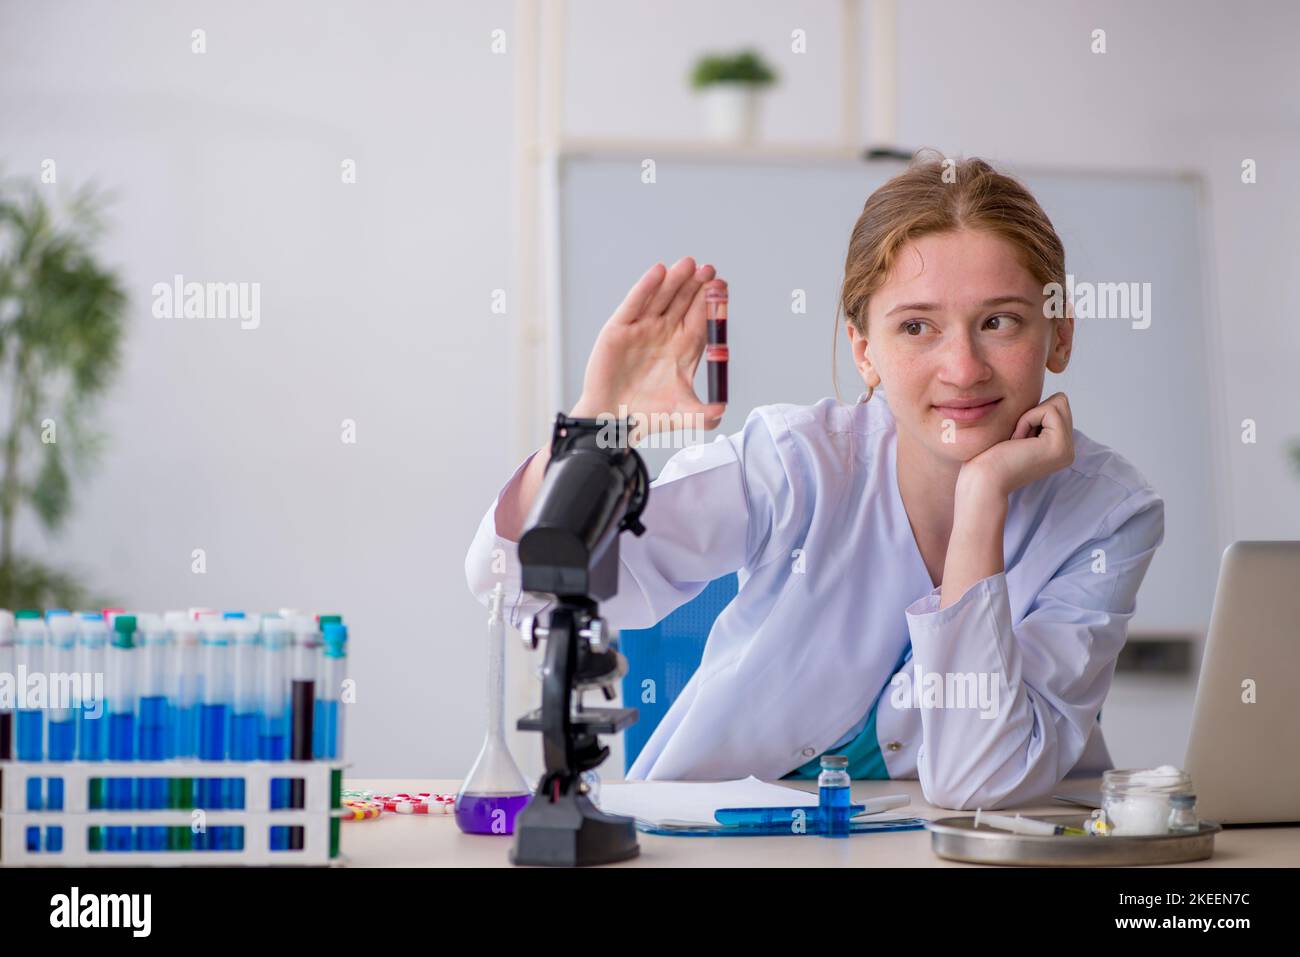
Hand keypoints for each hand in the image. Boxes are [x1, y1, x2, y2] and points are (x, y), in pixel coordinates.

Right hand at [572, 257, 726, 442]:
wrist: (612, 421)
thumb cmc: (647, 417)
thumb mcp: (680, 415)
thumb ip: (703, 415)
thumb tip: (722, 412)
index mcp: (683, 350)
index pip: (701, 319)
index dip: (711, 302)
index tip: (722, 285)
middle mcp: (664, 335)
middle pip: (683, 303)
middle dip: (696, 285)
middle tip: (708, 269)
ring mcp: (642, 329)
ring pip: (661, 298)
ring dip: (674, 280)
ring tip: (688, 264)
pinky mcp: (619, 329)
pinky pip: (634, 303)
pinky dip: (646, 287)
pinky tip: (658, 272)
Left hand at [958, 392, 1074, 499]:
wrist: (982, 479)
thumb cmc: (990, 455)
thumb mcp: (1018, 430)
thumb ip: (1037, 417)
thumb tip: (1054, 396)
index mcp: (1059, 446)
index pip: (1057, 406)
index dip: (1032, 412)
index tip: (1016, 438)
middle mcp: (1068, 450)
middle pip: (1061, 401)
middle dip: (1033, 412)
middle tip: (1016, 438)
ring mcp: (1067, 449)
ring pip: (1057, 402)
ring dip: (1029, 416)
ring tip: (1017, 441)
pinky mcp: (1059, 446)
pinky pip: (1048, 410)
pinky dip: (1026, 420)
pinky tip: (1017, 442)